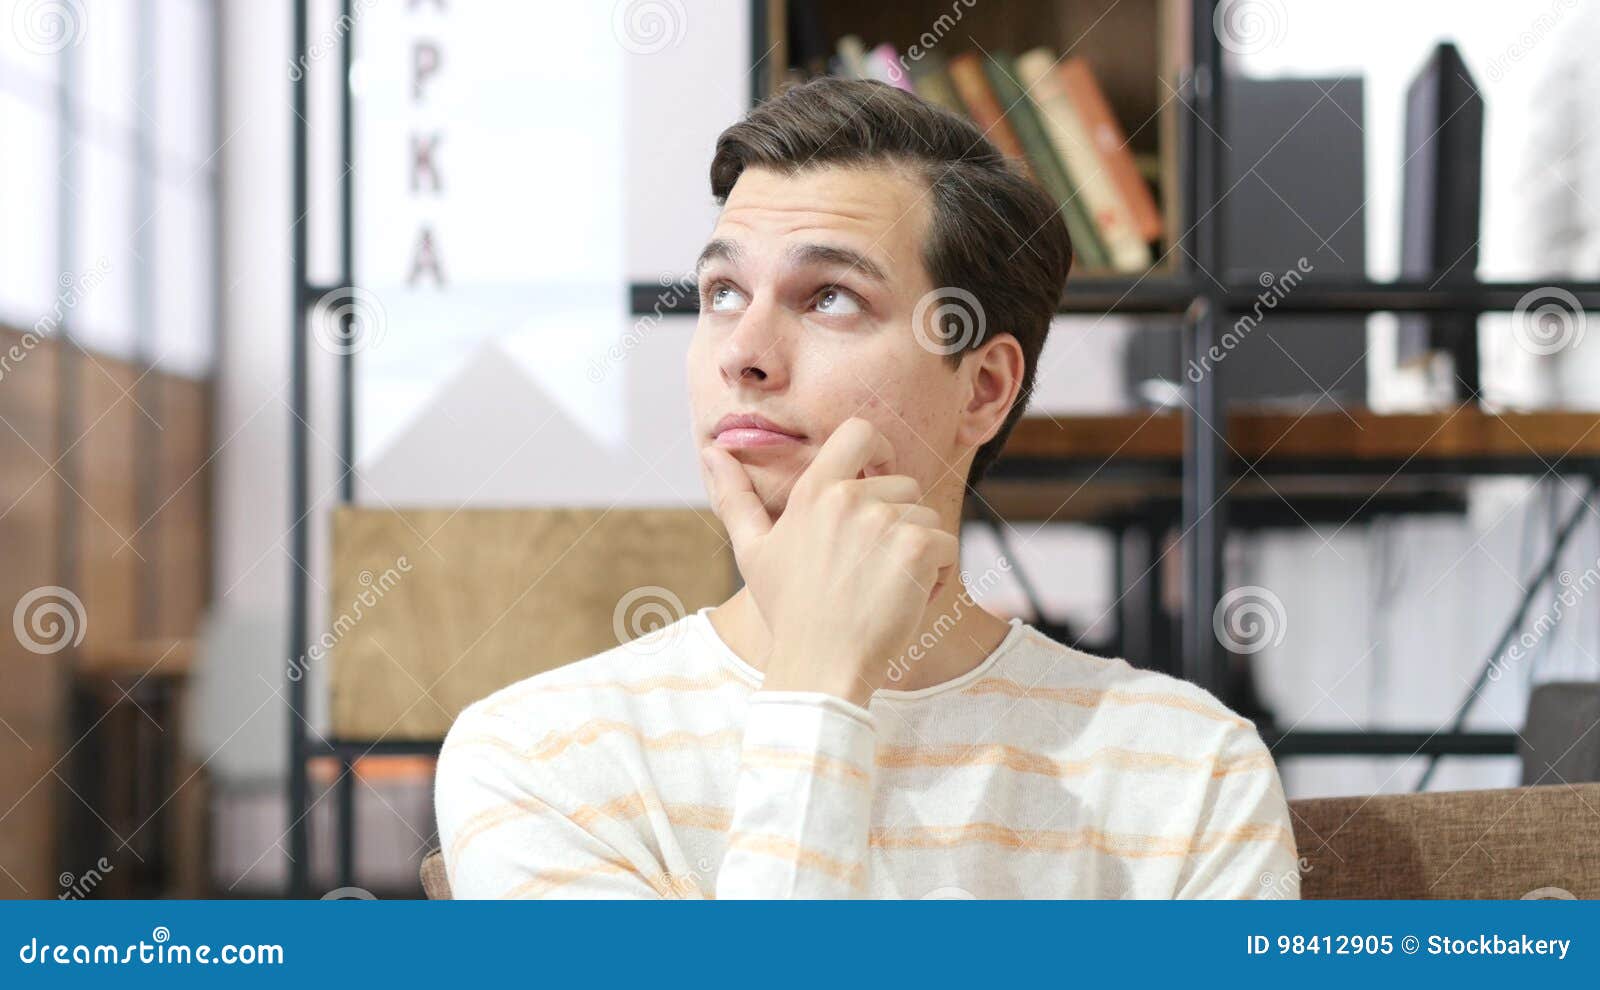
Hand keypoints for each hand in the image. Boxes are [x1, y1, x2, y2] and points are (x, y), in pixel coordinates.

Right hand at [701, 417, 957, 706]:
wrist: (819, 666)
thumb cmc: (788, 612)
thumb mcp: (752, 551)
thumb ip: (735, 497)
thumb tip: (711, 450)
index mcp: (813, 492)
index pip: (859, 433)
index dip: (880, 449)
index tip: (880, 474)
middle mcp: (849, 498)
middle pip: (904, 486)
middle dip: (899, 525)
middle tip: (871, 570)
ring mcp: (884, 522)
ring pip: (926, 520)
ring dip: (917, 554)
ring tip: (885, 589)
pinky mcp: (915, 549)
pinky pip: (946, 547)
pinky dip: (937, 575)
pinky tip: (906, 601)